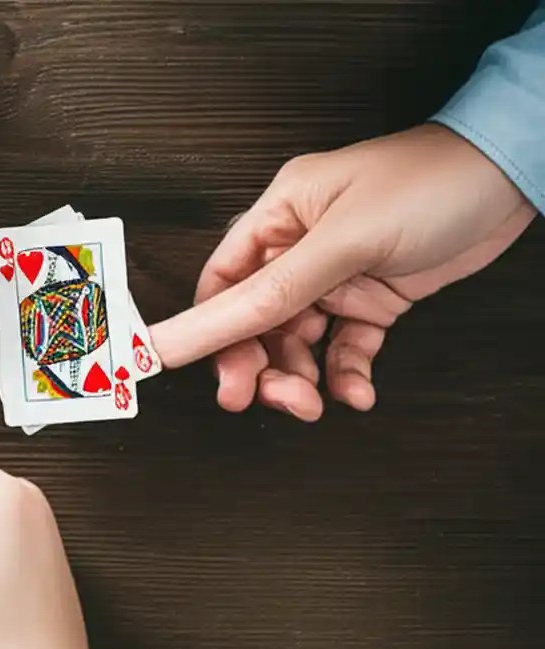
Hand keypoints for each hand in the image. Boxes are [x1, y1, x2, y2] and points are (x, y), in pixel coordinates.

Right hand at [151, 124, 536, 420]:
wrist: (513, 177)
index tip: (202, 375)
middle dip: (255, 364)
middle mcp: (300, 247)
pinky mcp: (374, 298)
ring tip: (314, 403)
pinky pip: (344, 347)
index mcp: (278, 216)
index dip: (207, 331)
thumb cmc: (430, 183)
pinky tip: (356, 392)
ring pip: (296, 341)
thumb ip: (273, 291)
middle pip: (255, 320)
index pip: (222, 283)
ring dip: (300, 377)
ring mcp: (337, 275)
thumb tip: (202, 326)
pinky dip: (346, 374)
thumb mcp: (344, 241)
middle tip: (262, 399)